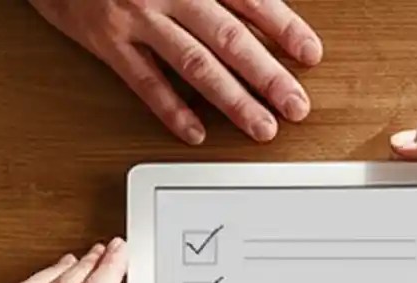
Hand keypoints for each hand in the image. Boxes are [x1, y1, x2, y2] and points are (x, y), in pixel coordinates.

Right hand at [29, 0, 321, 143]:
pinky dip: (171, 109)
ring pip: (194, 64)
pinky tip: (195, 132)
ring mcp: (137, 18)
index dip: (284, 28)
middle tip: (295, 106)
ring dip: (232, 100)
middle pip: (229, 38)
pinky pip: (144, 81)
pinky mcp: (106, 41)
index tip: (310, 55)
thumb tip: (258, 15)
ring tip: (261, 126)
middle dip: (268, 75)